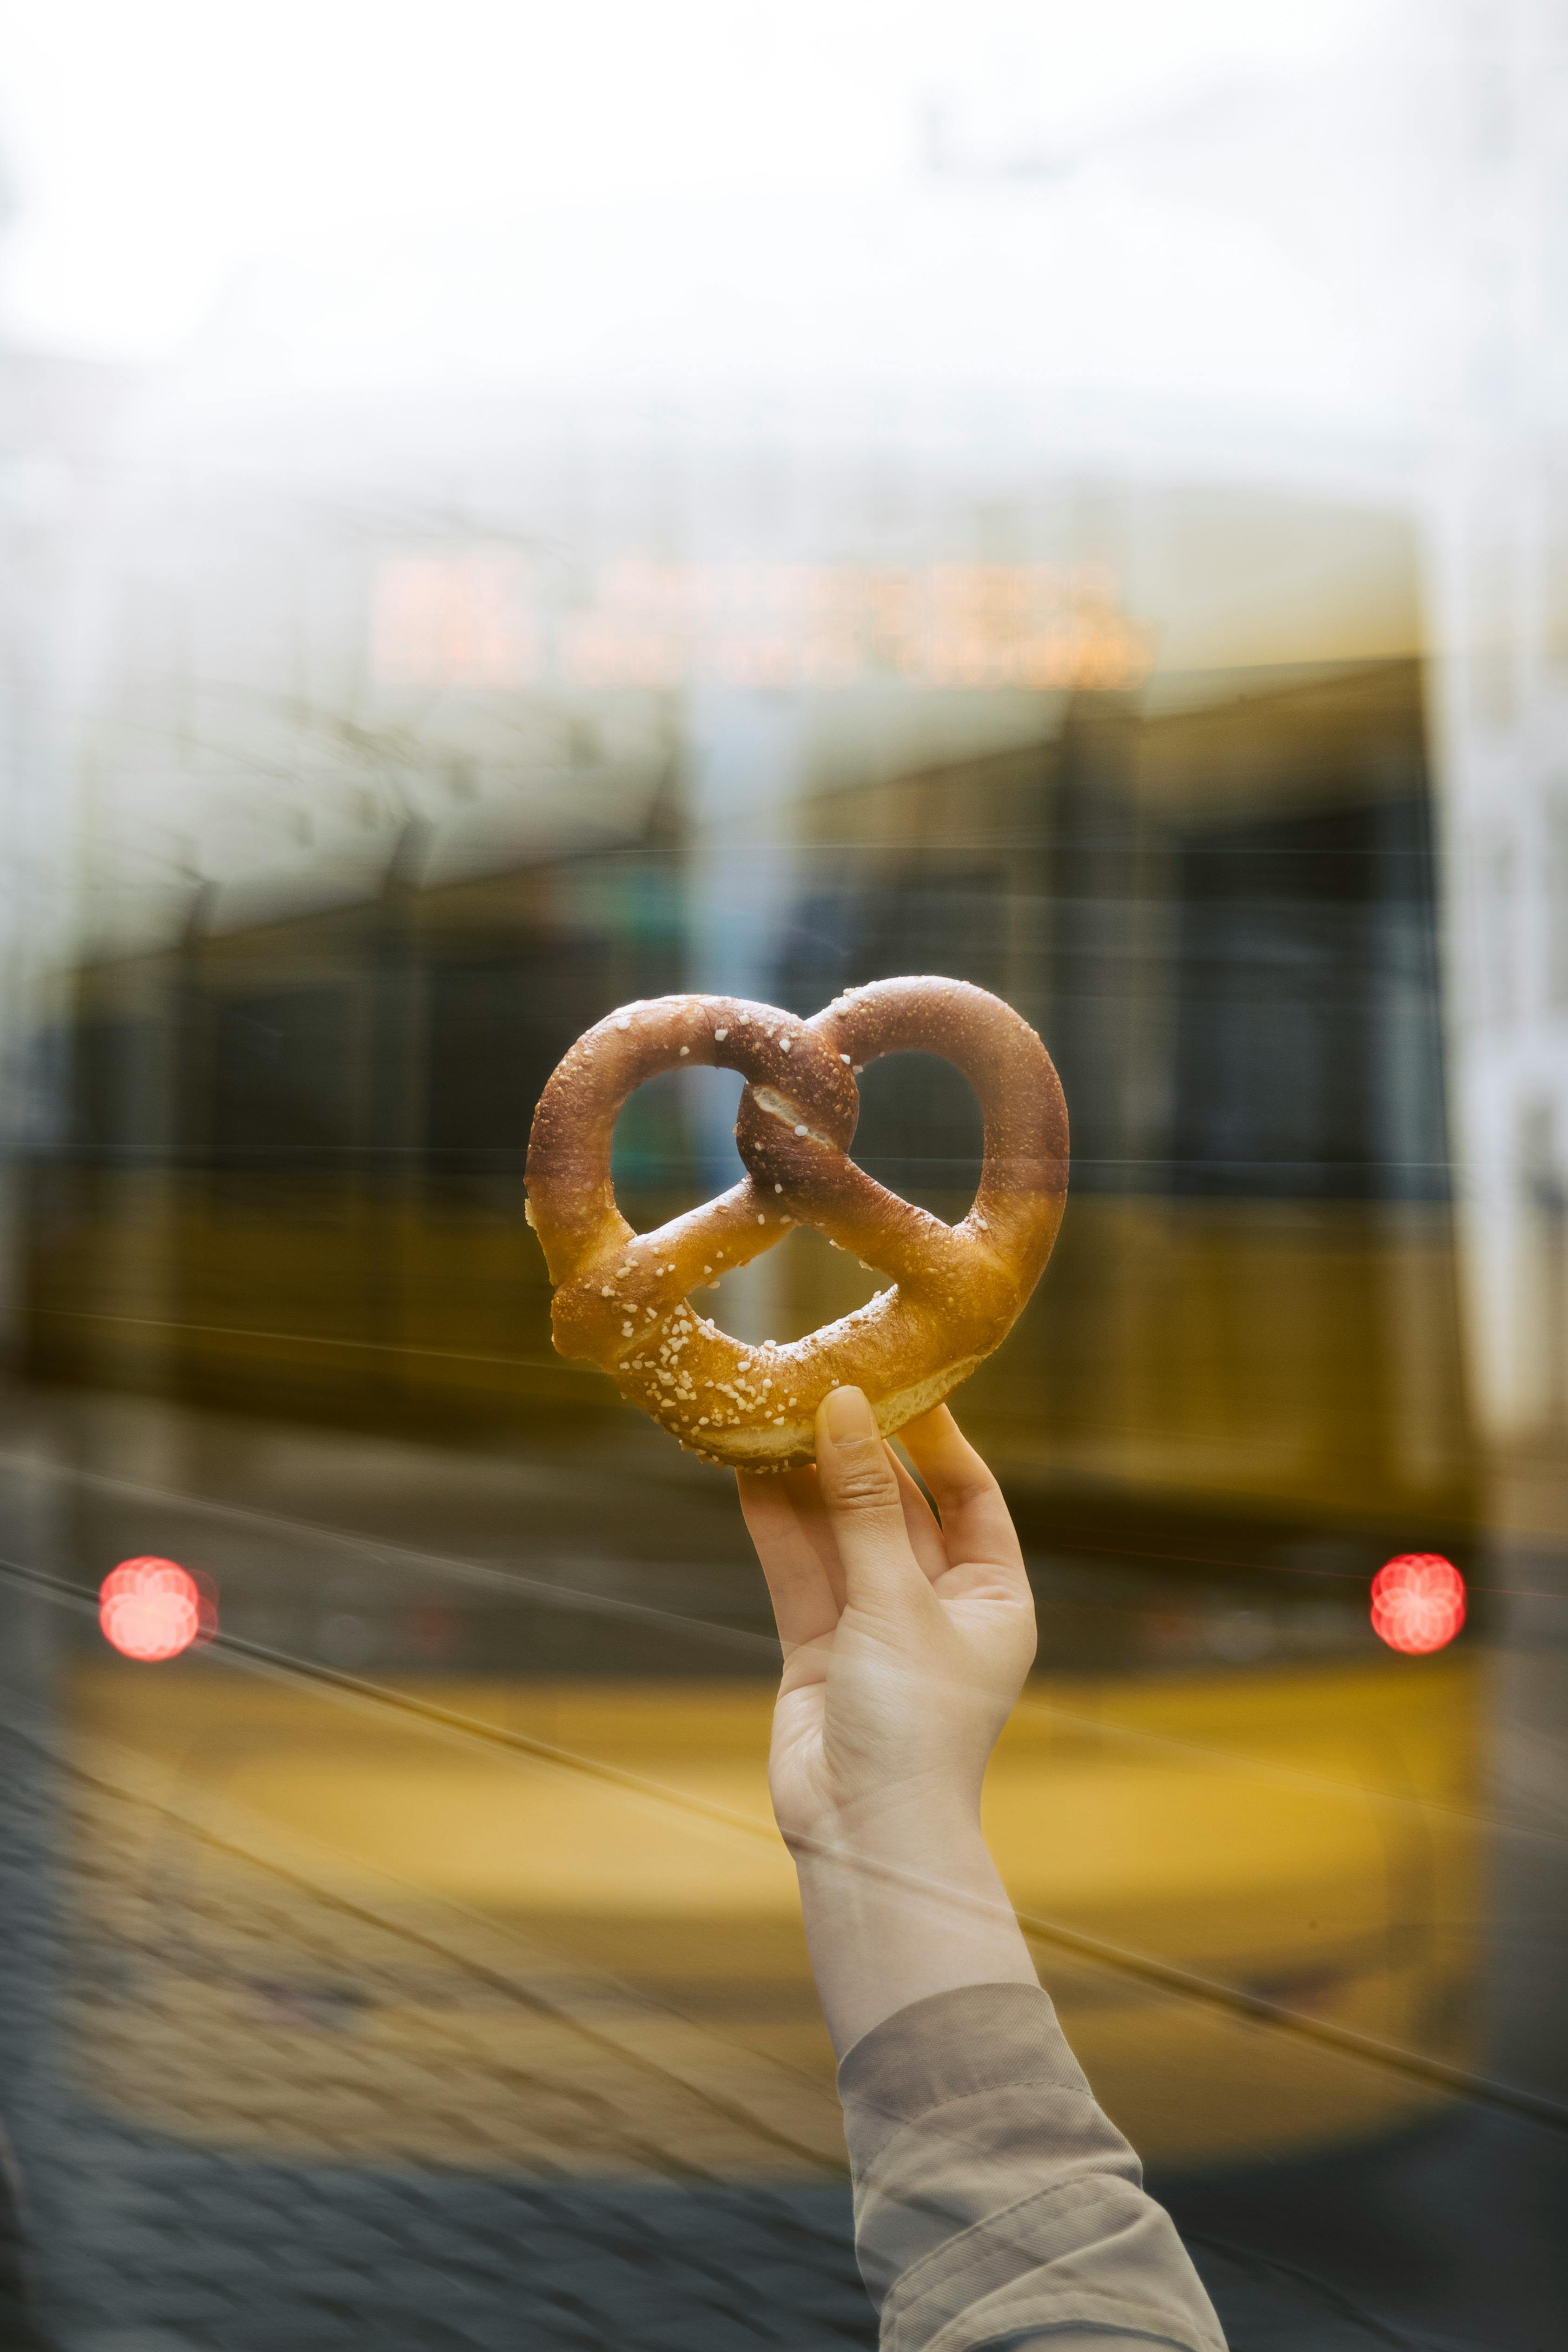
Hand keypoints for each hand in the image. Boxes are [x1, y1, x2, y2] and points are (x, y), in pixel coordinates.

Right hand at [738, 1385, 1040, 2052]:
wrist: (865, 1833)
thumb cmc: (914, 1722)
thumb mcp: (895, 1596)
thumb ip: (861, 1503)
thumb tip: (844, 1407)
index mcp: (994, 1597)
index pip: (971, 1494)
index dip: (935, 1437)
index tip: (896, 1380)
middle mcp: (939, 1605)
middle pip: (897, 1507)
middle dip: (857, 1452)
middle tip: (818, 1382)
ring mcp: (875, 1626)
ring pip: (839, 1534)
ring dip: (807, 1480)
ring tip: (772, 1412)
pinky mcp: (819, 1647)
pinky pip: (799, 1569)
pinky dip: (775, 1523)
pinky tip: (747, 1469)